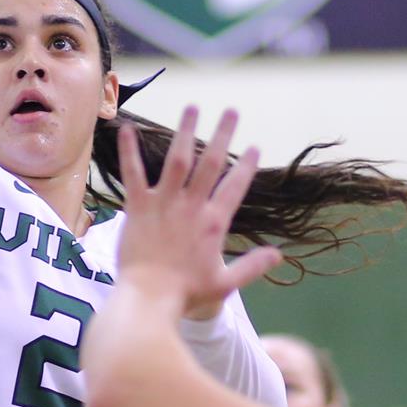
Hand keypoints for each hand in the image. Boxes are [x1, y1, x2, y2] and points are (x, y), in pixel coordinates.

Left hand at [116, 107, 283, 313]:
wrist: (148, 298)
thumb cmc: (186, 294)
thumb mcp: (226, 284)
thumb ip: (252, 266)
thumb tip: (279, 255)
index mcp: (214, 223)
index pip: (235, 187)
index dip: (247, 166)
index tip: (255, 147)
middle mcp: (191, 206)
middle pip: (210, 163)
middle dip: (222, 135)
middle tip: (230, 111)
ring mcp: (163, 204)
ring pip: (177, 160)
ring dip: (185, 131)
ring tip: (192, 108)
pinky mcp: (137, 207)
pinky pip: (133, 174)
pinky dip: (129, 151)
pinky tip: (127, 128)